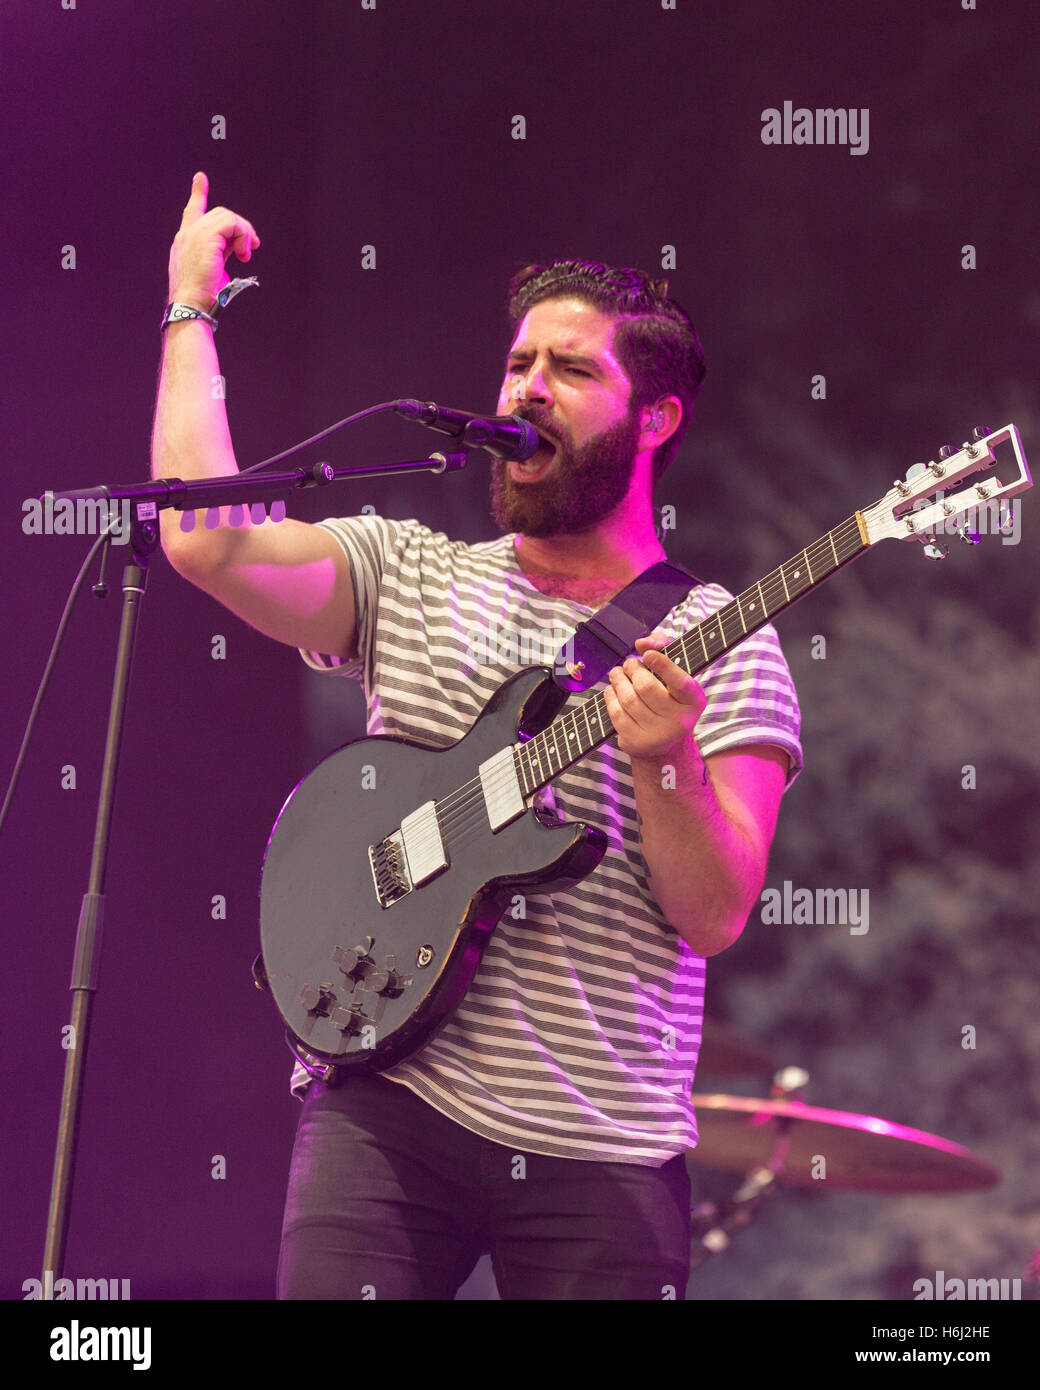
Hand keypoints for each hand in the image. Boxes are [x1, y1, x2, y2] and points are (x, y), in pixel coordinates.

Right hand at [167, 172, 259, 308]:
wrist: (191, 305)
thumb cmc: (203, 296)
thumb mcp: (213, 269)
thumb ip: (222, 252)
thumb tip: (239, 247)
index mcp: (185, 241)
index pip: (192, 212)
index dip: (197, 194)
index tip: (200, 178)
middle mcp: (187, 234)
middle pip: (220, 214)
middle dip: (240, 229)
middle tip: (250, 249)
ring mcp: (194, 233)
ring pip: (227, 217)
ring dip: (243, 234)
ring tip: (245, 255)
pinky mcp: (204, 236)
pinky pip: (231, 223)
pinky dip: (243, 237)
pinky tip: (243, 254)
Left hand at [603, 630, 705, 761]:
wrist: (666, 746)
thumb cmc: (670, 700)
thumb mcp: (676, 676)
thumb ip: (664, 649)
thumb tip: (642, 643)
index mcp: (694, 701)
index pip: (679, 681)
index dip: (662, 664)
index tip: (647, 654)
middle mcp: (678, 721)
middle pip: (645, 686)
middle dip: (632, 669)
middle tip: (629, 663)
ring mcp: (657, 735)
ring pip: (628, 699)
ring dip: (618, 680)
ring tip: (617, 673)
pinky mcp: (636, 743)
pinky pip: (616, 714)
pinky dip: (611, 697)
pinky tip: (612, 690)